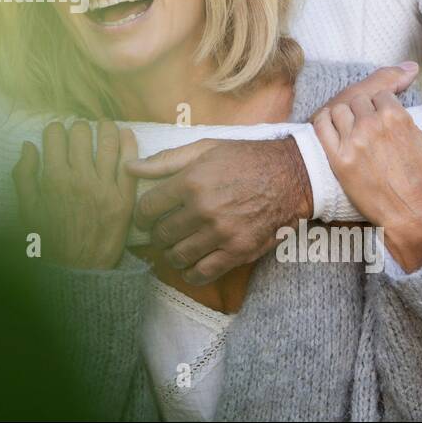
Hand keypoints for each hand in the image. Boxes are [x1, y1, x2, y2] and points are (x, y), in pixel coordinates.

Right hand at [12, 120, 137, 269]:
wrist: (78, 271)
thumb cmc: (48, 241)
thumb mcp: (27, 210)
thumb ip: (24, 175)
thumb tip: (28, 145)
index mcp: (53, 179)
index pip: (55, 136)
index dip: (55, 130)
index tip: (57, 134)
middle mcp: (80, 178)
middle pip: (81, 133)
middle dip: (79, 128)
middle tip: (80, 132)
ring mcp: (104, 187)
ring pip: (108, 141)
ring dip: (105, 127)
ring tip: (104, 125)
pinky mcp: (124, 198)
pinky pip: (130, 163)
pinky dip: (129, 144)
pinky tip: (126, 134)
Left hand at [125, 137, 308, 285]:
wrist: (291, 176)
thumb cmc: (245, 159)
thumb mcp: (205, 149)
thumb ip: (165, 160)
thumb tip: (130, 167)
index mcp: (192, 181)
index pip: (148, 207)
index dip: (141, 215)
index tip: (145, 218)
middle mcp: (204, 209)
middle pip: (161, 234)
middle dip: (156, 236)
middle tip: (161, 233)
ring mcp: (222, 233)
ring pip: (178, 256)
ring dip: (171, 255)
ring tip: (175, 248)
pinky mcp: (239, 251)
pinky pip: (203, 273)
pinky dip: (191, 273)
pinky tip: (190, 266)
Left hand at [312, 85, 421, 272]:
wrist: (408, 216)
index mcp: (397, 118)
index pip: (381, 92)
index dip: (383, 101)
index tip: (384, 113)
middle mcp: (372, 126)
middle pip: (359, 98)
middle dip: (365, 106)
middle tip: (369, 120)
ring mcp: (352, 142)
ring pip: (339, 109)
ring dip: (346, 113)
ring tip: (353, 124)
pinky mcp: (337, 159)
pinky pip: (322, 126)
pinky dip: (325, 121)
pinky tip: (333, 126)